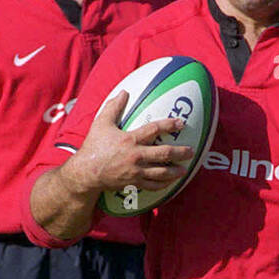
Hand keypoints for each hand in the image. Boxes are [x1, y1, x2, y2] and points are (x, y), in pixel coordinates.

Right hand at [66, 91, 194, 197]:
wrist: (87, 173)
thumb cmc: (93, 146)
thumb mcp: (101, 123)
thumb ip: (114, 107)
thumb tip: (124, 92)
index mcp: (130, 140)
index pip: (154, 129)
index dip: (168, 125)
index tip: (180, 122)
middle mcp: (136, 156)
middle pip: (164, 154)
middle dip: (180, 152)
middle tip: (191, 151)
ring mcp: (136, 172)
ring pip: (161, 173)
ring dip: (175, 171)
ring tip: (184, 170)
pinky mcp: (134, 183)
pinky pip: (152, 186)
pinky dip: (163, 185)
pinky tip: (170, 182)